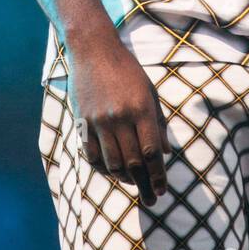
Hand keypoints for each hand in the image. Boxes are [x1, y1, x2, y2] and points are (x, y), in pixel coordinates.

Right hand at [67, 37, 172, 207]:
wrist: (94, 50)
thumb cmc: (127, 69)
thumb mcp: (149, 91)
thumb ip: (158, 122)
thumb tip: (165, 152)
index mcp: (141, 109)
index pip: (151, 152)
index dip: (158, 175)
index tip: (163, 191)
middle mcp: (120, 118)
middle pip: (133, 162)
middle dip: (144, 185)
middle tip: (151, 199)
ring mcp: (99, 121)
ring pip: (112, 162)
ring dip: (125, 179)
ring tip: (134, 184)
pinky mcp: (83, 121)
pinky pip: (92, 155)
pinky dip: (103, 168)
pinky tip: (112, 173)